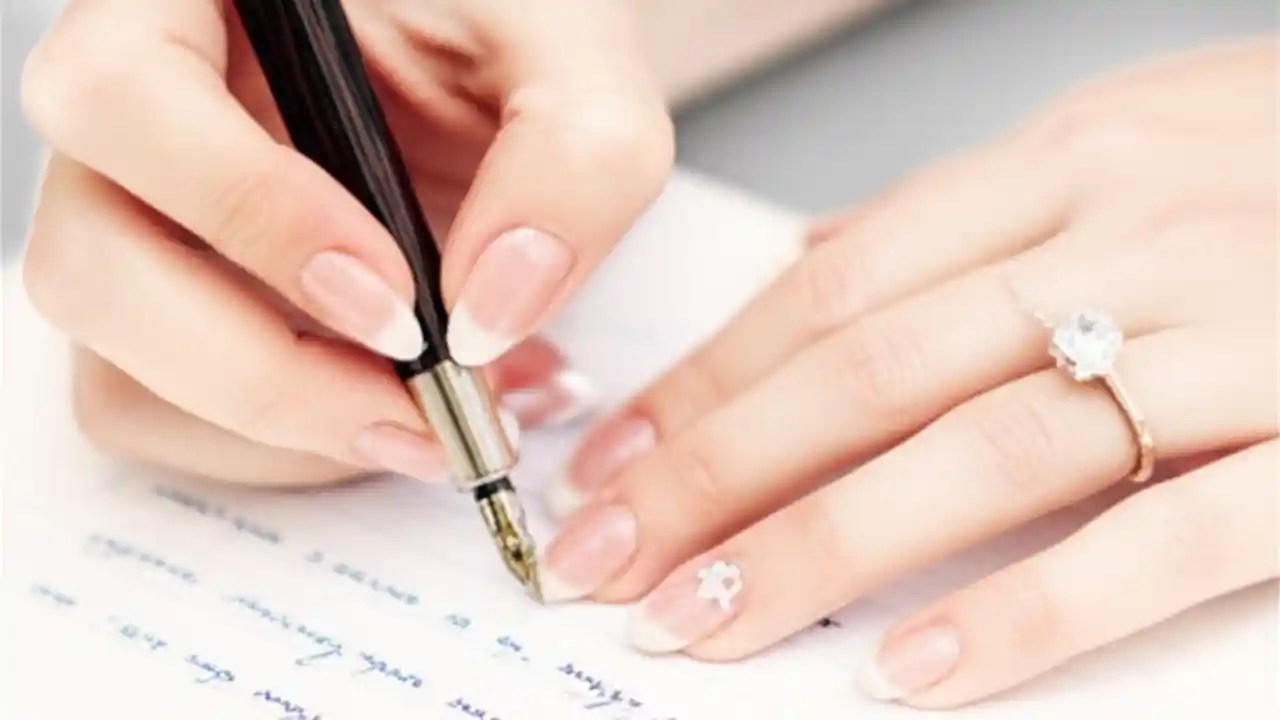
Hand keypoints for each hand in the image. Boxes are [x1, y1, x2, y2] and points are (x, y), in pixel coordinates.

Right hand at [21, 0, 670, 484]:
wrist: (515, 83)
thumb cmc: (517, 35)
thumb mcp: (571, 54)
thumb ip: (569, 156)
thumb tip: (491, 313)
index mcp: (191, 3)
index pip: (126, 99)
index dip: (250, 216)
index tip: (394, 301)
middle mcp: (139, 121)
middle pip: (94, 268)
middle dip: (266, 376)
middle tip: (423, 415)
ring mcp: (146, 226)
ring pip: (122, 372)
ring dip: (283, 435)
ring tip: (435, 426)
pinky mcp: (180, 310)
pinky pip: (175, 418)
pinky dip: (289, 451)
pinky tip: (401, 414)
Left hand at [537, 41, 1276, 706]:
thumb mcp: (1130, 151)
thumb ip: (975, 219)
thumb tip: (818, 267)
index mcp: (1066, 162)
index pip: (834, 287)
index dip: (710, 382)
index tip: (619, 460)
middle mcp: (1131, 234)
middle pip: (871, 369)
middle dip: (719, 473)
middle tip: (612, 552)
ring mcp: (1234, 336)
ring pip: (981, 450)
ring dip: (824, 548)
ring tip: (712, 619)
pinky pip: (1156, 541)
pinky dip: (1022, 612)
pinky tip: (909, 673)